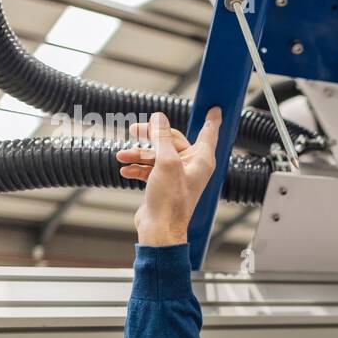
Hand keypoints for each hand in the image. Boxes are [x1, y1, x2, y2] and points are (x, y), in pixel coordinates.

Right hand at [117, 108, 221, 245]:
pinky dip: (137, 168)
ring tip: (121, 155)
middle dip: (152, 136)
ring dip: (138, 154)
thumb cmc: (170, 200)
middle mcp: (191, 167)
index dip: (211, 120)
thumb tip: (158, 118)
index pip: (208, 134)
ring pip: (157, 155)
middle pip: (172, 141)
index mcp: (201, 160)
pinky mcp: (164, 185)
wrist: (159, 228)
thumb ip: (162, 138)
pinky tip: (125, 170)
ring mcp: (177, 176)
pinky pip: (150, 169)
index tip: (215, 109)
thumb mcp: (165, 162)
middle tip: (134, 129)